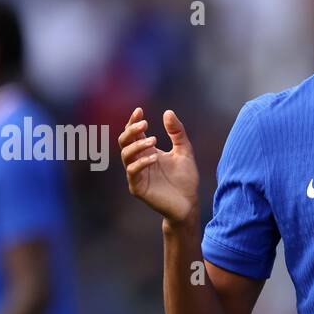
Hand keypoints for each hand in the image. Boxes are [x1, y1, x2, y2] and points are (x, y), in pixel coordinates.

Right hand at [119, 107, 199, 224]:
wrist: (189, 203)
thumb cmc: (185, 178)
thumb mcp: (185, 151)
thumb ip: (177, 133)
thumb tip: (168, 112)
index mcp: (146, 151)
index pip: (133, 133)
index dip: (133, 121)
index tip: (139, 111)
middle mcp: (138, 161)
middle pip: (124, 141)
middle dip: (131, 130)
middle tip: (144, 124)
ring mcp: (136, 174)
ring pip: (125, 155)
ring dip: (137, 145)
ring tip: (154, 140)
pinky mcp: (138, 188)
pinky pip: (133, 172)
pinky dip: (141, 163)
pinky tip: (154, 158)